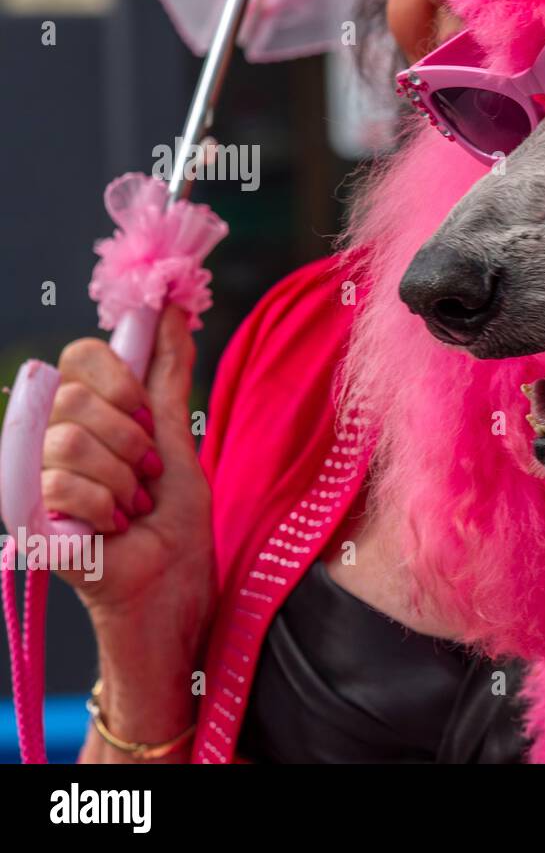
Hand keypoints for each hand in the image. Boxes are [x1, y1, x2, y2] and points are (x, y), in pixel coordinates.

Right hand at [44, 304, 215, 649]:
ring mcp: (29, 479)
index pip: (79, 355)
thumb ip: (167, 372)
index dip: (121, 382)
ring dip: (121, 477)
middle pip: (75, 397)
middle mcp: (44, 439)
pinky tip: (114, 526)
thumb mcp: (177, 434)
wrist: (175, 580)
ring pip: (69, 442)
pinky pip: (60, 485)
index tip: (149, 419)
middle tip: (146, 472)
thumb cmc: (172, 515)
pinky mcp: (24, 518)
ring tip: (133, 503)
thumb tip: (173, 307)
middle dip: (132, 439)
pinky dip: (105, 507)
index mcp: (78, 414)